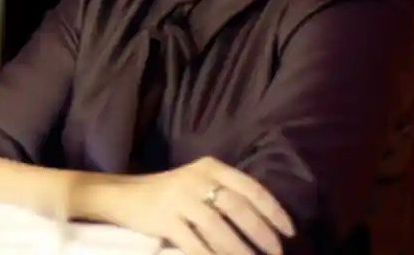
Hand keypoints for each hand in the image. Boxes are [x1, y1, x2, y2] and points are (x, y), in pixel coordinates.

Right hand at [116, 157, 294, 254]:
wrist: (124, 195)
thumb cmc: (169, 192)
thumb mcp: (198, 182)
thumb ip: (226, 192)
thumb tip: (266, 222)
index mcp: (210, 167)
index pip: (250, 187)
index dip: (273, 210)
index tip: (289, 232)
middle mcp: (196, 179)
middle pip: (237, 208)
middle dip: (261, 234)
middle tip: (275, 253)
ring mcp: (179, 199)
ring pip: (218, 229)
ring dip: (239, 251)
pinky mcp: (164, 219)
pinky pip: (195, 244)